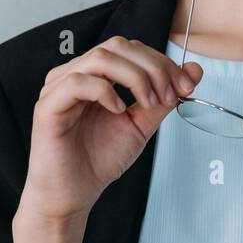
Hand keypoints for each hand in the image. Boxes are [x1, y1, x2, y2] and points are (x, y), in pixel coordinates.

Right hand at [22, 36, 202, 222]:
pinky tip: (118, 110)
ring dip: (135, 77)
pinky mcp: (48, 106)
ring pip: (100, 58)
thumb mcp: (140, 125)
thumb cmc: (98, 161)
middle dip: (153, 67)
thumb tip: (194, 71)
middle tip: (171, 94)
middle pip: (118, 46)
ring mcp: (58, 87)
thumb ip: (163, 98)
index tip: (186, 85)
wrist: (72, 196)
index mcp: (95, 74)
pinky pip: (78, 82)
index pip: (131, 49)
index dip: (161, 61)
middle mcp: (75, 74)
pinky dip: (105, 91)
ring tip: (149, 103)